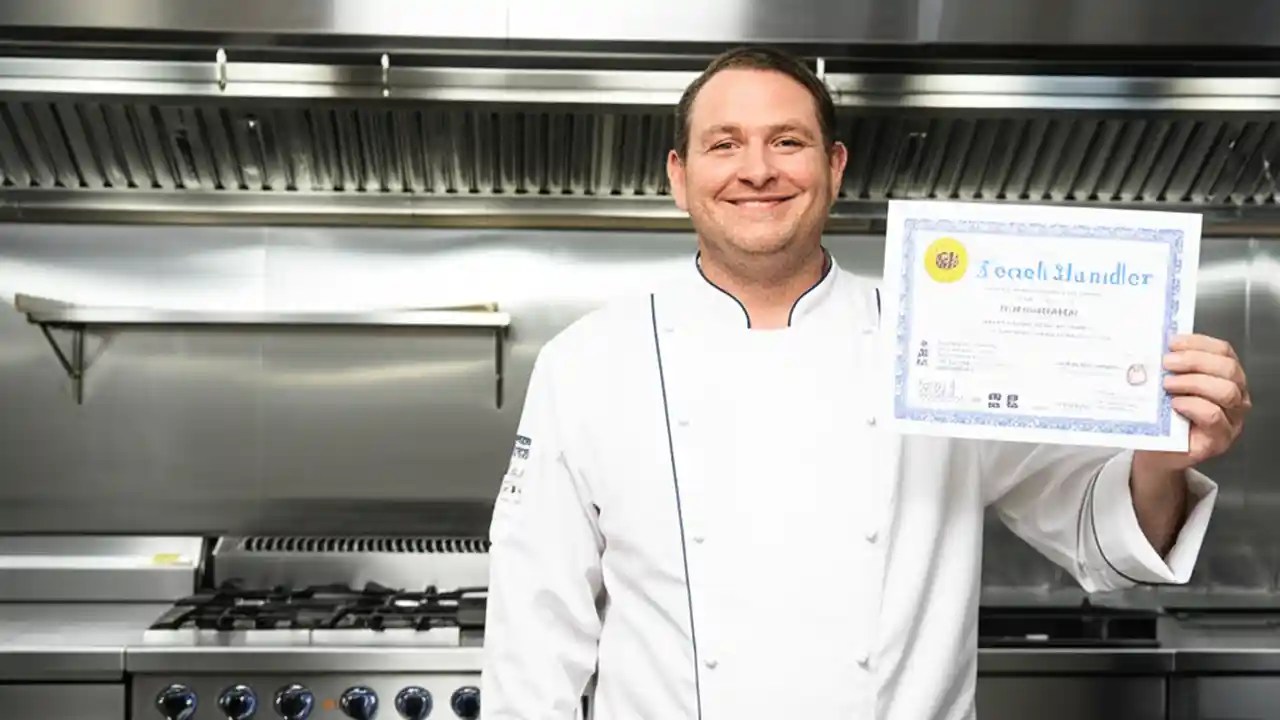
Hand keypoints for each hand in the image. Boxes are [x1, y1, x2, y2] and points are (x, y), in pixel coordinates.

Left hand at [1137, 333, 1250, 472]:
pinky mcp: (1219, 440)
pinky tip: (1175, 404)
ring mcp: (1231, 420)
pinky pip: (1213, 416)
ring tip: (1167, 384)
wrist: (1156, 452)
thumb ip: (1171, 368)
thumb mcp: (1168, 386)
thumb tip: (1158, 346)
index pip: (1223, 351)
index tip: (1172, 343)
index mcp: (1225, 377)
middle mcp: (1235, 397)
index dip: (1199, 343)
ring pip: (1226, 391)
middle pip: (1228, 370)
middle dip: (1195, 361)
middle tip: (1167, 363)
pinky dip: (1193, 405)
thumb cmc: (1163, 416)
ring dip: (1194, 382)